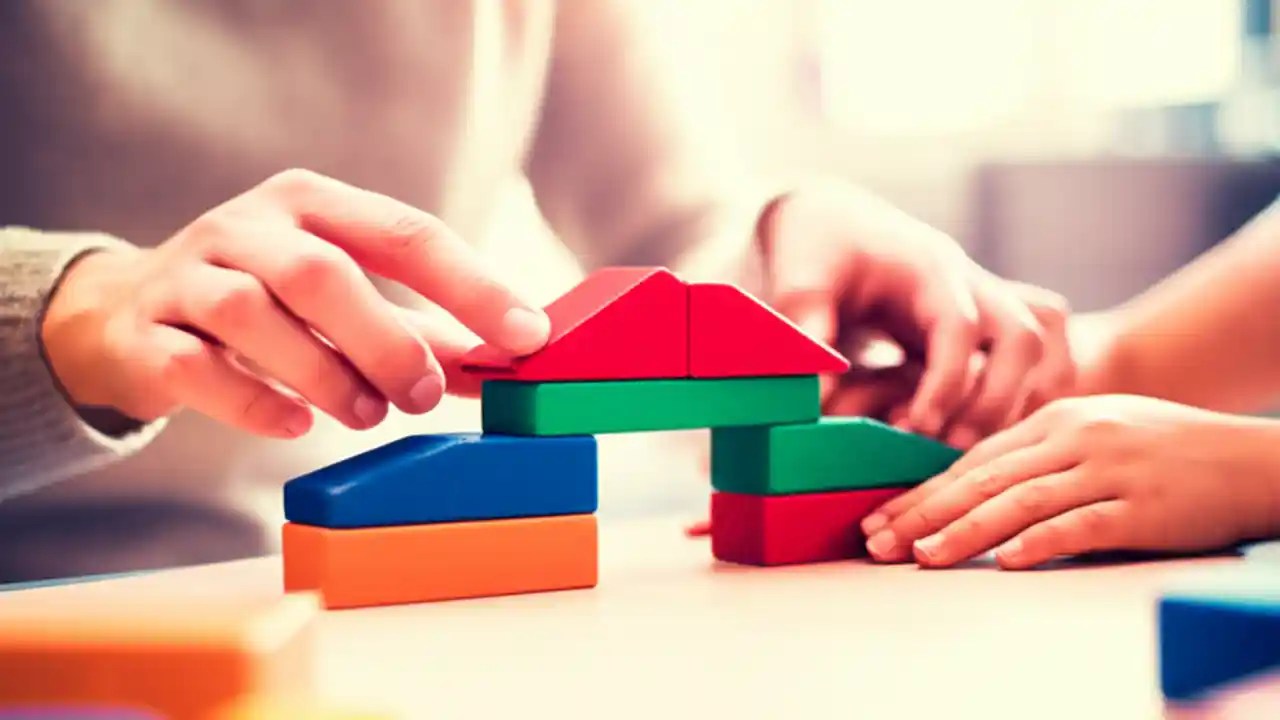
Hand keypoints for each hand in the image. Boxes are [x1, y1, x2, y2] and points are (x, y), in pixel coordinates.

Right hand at [41, 169, 549, 437]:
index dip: (472, 285)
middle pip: (321, 274)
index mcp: (313, 204)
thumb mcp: (342, 299)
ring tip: (366, 415)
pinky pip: (194, 366)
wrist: (129, 314)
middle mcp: (248, 226)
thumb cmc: (266, 303)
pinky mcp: (147, 333)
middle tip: (424, 394)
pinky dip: (251, 400)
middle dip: (385, 338)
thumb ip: (419, 329)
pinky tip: (294, 426)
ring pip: (252, 314)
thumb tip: (501, 366)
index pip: (405, 233)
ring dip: (322, 372)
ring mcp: (188, 275)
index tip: (528, 335)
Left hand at [759, 180, 1073, 447]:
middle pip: (1022, 337)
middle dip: (996, 398)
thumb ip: (808, 326)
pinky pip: (1027, 364)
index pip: (961, 326)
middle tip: (950, 447)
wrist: (832, 219)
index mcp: (929, 268)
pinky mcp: (976, 329)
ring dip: (1011, 403)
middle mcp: (968, 284)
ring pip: (1034, 352)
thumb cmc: (817, 242)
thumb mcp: (802, 275)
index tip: (919, 427)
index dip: (947, 381)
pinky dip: (1014, 400)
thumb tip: (814, 396)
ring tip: (957, 449)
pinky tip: (967, 435)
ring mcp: (980, 304)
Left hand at [860, 395, 1279, 568]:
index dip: (923, 490)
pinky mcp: (1141, 507)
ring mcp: (1107, 471)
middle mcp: (1075, 438)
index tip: (880, 517)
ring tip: (922, 556)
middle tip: (877, 542)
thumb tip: (973, 484)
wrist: (1251, 459)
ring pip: (1020, 502)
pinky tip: (1004, 562)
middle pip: (983, 478)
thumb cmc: (1167, 448)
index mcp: (1056, 419)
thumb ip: (1039, 452)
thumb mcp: (1095, 431)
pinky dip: (1039, 543)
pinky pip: (1081, 525)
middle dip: (924, 512)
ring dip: (965, 531)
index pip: (974, 459)